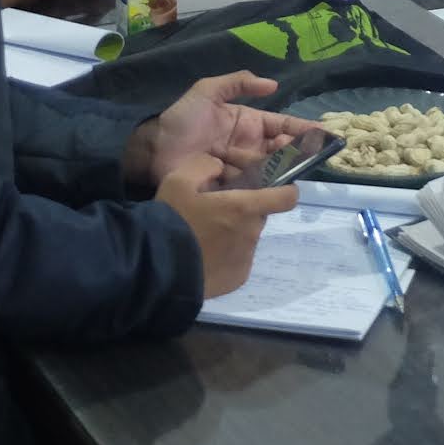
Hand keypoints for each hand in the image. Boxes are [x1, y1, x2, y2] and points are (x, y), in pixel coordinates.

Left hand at [123, 71, 307, 187]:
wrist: (154, 149)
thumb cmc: (182, 119)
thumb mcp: (207, 92)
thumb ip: (238, 83)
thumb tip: (273, 84)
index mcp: (247, 123)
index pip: (281, 126)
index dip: (301, 129)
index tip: (323, 134)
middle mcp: (249, 147)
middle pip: (281, 151)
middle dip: (299, 152)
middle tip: (316, 155)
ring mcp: (242, 169)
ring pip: (271, 170)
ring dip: (285, 171)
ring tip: (300, 172)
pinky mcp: (231, 188)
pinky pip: (254, 188)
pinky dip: (266, 189)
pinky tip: (278, 190)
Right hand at [155, 154, 296, 297]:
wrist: (157, 269)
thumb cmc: (173, 220)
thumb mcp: (179, 180)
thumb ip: (205, 165)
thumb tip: (220, 168)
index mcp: (244, 208)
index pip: (286, 197)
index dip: (284, 189)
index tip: (269, 186)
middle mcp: (252, 233)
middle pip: (258, 214)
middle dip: (242, 207)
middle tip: (214, 206)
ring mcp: (246, 259)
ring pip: (247, 236)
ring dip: (232, 230)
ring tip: (203, 232)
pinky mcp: (238, 279)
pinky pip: (238, 258)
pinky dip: (226, 253)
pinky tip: (203, 253)